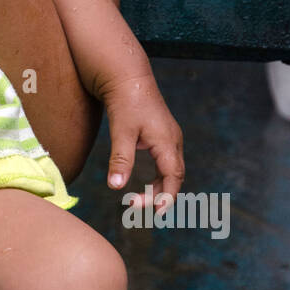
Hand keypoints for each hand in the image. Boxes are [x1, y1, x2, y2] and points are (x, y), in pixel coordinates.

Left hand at [101, 70, 184, 209]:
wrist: (128, 76)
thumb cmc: (125, 101)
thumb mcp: (121, 131)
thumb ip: (120, 160)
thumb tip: (115, 187)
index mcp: (167, 141)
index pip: (173, 177)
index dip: (167, 197)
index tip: (156, 213)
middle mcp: (173, 141)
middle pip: (174, 177)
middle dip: (159, 196)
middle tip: (134, 206)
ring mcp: (169, 137)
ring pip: (170, 171)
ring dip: (157, 188)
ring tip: (136, 200)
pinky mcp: (162, 135)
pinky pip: (165, 163)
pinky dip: (157, 177)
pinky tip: (143, 185)